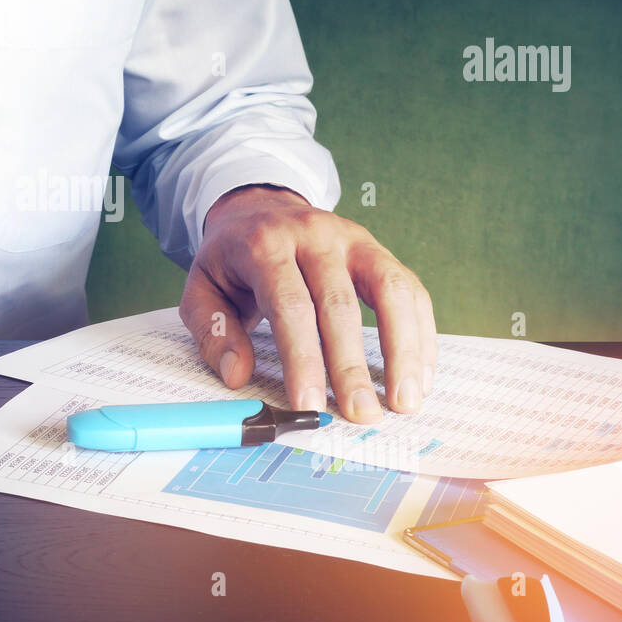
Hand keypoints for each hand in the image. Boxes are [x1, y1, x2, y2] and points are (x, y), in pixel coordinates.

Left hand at [180, 185, 435, 423]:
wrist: (259, 207)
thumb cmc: (231, 259)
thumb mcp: (201, 288)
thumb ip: (213, 331)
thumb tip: (235, 376)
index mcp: (265, 245)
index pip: (289, 305)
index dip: (301, 359)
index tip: (308, 405)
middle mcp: (315, 235)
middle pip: (339, 303)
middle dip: (351, 366)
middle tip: (360, 415)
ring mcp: (353, 239)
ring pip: (390, 290)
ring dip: (403, 350)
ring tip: (404, 401)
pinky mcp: (378, 250)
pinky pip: (409, 289)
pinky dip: (420, 334)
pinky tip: (419, 375)